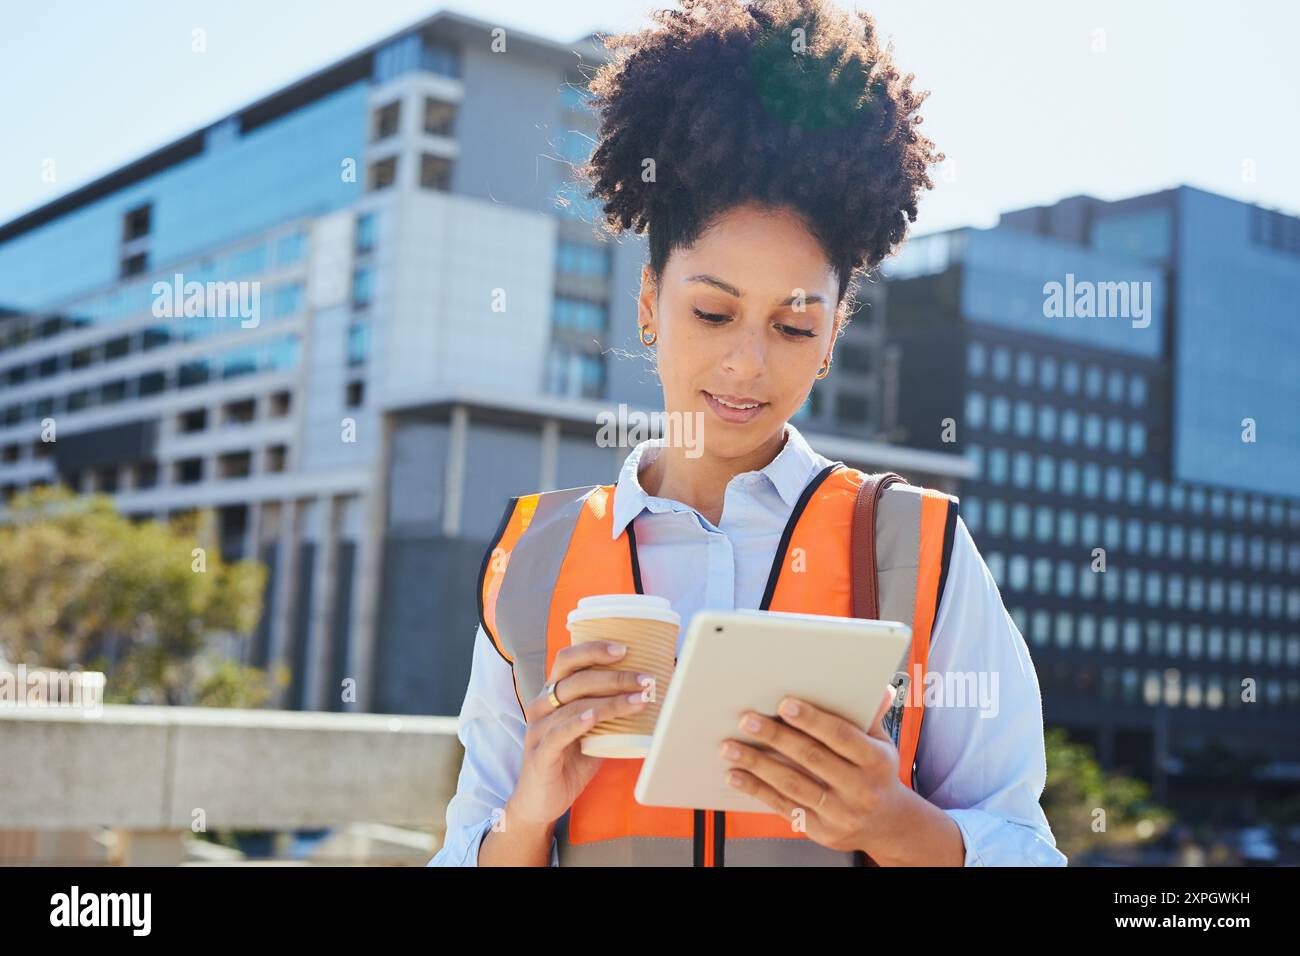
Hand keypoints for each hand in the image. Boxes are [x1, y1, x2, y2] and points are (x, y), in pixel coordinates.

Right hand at [506, 641, 654, 831]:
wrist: (541, 801)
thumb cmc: (570, 761)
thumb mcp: (592, 730)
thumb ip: (608, 711)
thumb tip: (647, 694)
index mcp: (552, 694)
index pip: (568, 660)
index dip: (594, 650)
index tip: (624, 648)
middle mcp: (541, 706)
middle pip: (576, 679)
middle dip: (615, 676)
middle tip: (645, 679)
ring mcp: (538, 729)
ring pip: (575, 705)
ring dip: (611, 701)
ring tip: (640, 701)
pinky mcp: (540, 753)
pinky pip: (558, 734)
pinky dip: (577, 723)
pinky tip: (594, 717)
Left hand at [719, 684, 905, 854]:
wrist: (889, 825)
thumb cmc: (878, 774)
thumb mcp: (882, 743)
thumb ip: (870, 716)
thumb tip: (878, 689)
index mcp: (876, 761)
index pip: (841, 736)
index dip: (812, 720)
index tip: (785, 705)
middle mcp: (860, 789)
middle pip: (811, 758)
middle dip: (775, 737)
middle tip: (747, 720)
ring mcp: (840, 812)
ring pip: (792, 784)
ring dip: (757, 764)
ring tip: (731, 747)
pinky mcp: (820, 830)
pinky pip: (783, 806)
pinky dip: (757, 789)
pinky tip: (736, 775)